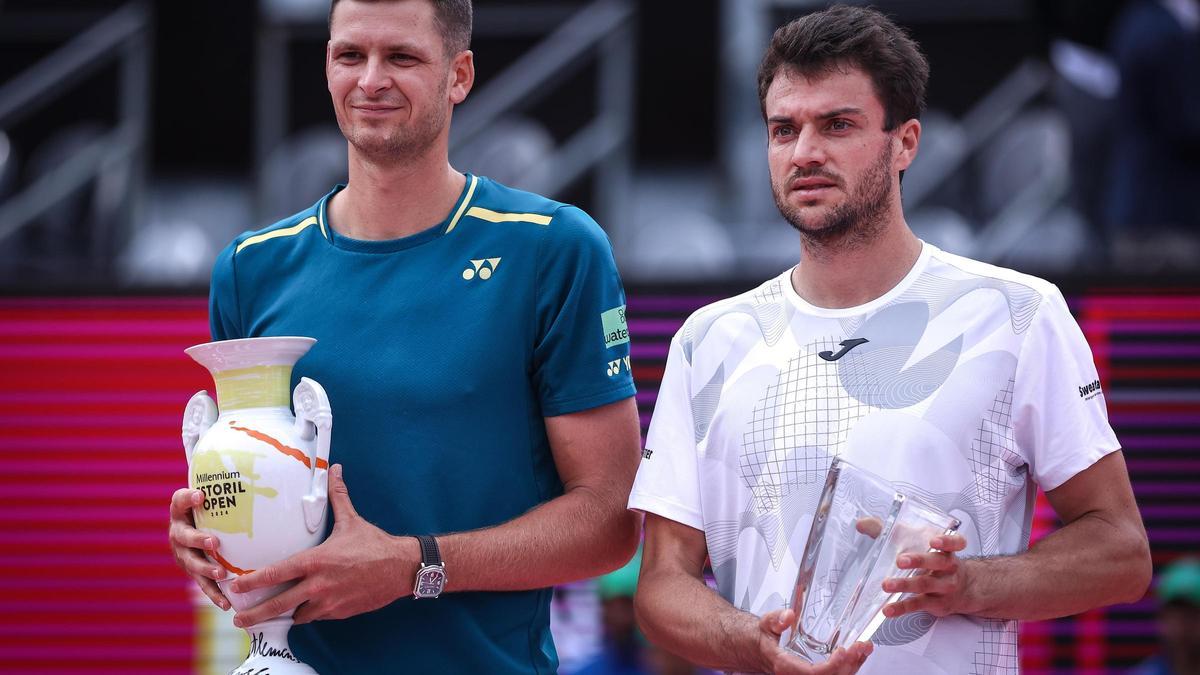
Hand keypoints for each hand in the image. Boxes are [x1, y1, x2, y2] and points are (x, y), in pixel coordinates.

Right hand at [168, 487, 229, 609]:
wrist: (198, 525)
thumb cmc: (211, 508)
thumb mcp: (213, 497)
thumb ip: (225, 490)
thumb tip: (254, 480)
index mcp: (181, 512)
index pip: (180, 500)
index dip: (188, 498)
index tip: (201, 495)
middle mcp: (178, 533)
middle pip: (184, 537)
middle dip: (198, 540)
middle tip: (214, 542)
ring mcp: (183, 554)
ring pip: (192, 563)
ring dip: (206, 569)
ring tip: (221, 573)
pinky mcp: (193, 571)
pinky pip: (203, 584)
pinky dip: (214, 594)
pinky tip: (226, 604)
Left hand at [228, 463, 417, 626]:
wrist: (402, 568)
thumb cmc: (375, 544)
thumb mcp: (351, 520)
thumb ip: (338, 496)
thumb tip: (335, 469)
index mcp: (315, 561)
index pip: (276, 573)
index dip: (252, 582)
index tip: (236, 586)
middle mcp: (319, 584)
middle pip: (278, 604)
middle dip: (255, 614)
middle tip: (238, 618)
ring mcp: (329, 602)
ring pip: (297, 614)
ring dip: (288, 612)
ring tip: (274, 614)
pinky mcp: (340, 612)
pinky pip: (317, 616)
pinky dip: (310, 613)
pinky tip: (307, 608)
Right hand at [756, 608, 872, 673]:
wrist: (756, 648)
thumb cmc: (761, 639)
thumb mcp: (764, 625)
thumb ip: (775, 620)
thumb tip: (787, 616)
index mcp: (785, 666)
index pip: (814, 674)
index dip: (832, 666)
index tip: (843, 651)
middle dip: (849, 665)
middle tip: (861, 646)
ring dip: (853, 666)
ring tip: (865, 648)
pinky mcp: (815, 673)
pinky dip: (849, 666)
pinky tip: (858, 654)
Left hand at [881, 533, 970, 618]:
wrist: (965, 588)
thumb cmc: (935, 560)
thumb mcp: (921, 542)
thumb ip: (892, 532)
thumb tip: (861, 523)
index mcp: (947, 550)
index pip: (956, 542)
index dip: (947, 541)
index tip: (934, 541)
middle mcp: (949, 568)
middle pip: (936, 562)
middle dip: (918, 561)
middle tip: (900, 561)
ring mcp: (944, 587)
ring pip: (925, 584)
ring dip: (905, 585)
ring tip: (886, 585)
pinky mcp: (936, 603)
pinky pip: (918, 604)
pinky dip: (902, 607)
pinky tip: (888, 609)